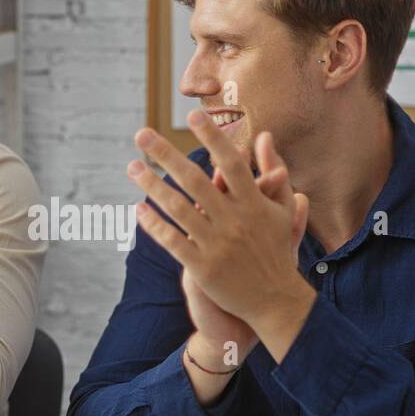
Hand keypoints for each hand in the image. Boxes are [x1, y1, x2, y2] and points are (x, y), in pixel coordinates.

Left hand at [127, 110, 314, 360]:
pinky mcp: (202, 268)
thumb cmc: (277, 249)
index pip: (230, 162)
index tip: (192, 113)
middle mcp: (234, 221)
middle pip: (194, 180)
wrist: (275, 302)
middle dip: (166, 154)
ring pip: (177, 208)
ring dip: (151, 185)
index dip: (212, 136)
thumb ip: (273, 170)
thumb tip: (263, 134)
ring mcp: (216, 245)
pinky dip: (154, 225)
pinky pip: (172, 241)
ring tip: (132, 167)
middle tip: (141, 134)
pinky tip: (138, 210)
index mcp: (254, 204)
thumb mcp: (282, 209)